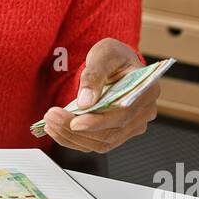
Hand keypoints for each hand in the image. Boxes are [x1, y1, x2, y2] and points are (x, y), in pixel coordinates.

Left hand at [43, 38, 159, 153]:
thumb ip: (95, 75)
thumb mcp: (103, 55)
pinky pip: (96, 143)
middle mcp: (144, 112)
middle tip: (52, 116)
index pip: (123, 115)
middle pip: (111, 132)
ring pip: (102, 142)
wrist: (114, 64)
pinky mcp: (118, 133)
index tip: (75, 122)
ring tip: (51, 121)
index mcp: (147, 91)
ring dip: (73, 136)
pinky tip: (57, 129)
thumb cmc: (114, 57)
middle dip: (77, 129)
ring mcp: (132, 126)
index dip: (98, 122)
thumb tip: (86, 101)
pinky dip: (74, 140)